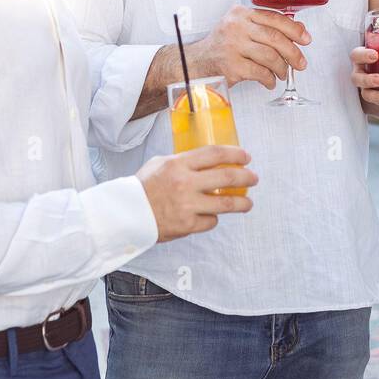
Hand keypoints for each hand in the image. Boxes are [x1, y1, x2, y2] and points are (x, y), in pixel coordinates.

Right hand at [137, 145, 256, 242]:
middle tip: (254, 178)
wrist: (125, 214)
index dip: (235, 155)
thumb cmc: (142, 187)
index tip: (246, 157)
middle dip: (246, 177)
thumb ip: (184, 162)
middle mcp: (185, 183)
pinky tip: (211, 216)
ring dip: (242, 203)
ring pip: (227, 204)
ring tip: (248, 203)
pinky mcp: (187, 225)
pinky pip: (211, 221)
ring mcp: (187, 205)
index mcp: (178, 165)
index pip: (215, 154)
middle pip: (227, 178)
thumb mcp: (160, 164)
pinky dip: (213, 218)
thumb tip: (209, 161)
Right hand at [188, 5, 309, 89]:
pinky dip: (269, 79)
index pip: (274, 18)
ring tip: (282, 73)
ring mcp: (232, 46)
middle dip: (293, 52)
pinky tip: (269, 81)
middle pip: (275, 37)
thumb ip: (267, 28)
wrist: (195, 63)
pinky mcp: (231, 66)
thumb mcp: (242, 30)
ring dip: (281, 68)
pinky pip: (260, 73)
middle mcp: (236, 27)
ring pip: (270, 56)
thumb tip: (299, 29)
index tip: (306, 39)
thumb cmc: (222, 46)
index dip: (294, 30)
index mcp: (240, 14)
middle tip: (301, 63)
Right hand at [349, 46, 378, 105]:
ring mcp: (367, 88)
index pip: (356, 55)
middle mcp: (361, 73)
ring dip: (378, 96)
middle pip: (356, 78)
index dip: (363, 55)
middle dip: (367, 79)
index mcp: (364, 58)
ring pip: (367, 94)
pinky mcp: (375, 100)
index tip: (375, 55)